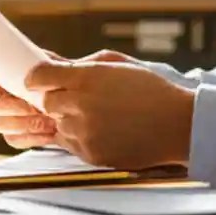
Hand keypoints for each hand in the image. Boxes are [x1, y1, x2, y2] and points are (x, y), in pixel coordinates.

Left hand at [0, 49, 141, 148]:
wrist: (178, 125)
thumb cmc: (152, 90)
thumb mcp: (118, 64)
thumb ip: (81, 64)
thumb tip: (51, 61)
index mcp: (88, 78)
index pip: (38, 76)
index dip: (37, 77)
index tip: (40, 79)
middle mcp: (81, 105)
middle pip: (46, 102)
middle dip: (57, 98)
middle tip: (79, 97)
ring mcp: (84, 132)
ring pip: (57, 124)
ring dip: (70, 119)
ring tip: (100, 115)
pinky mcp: (90, 154)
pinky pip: (70, 144)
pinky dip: (80, 137)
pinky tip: (105, 129)